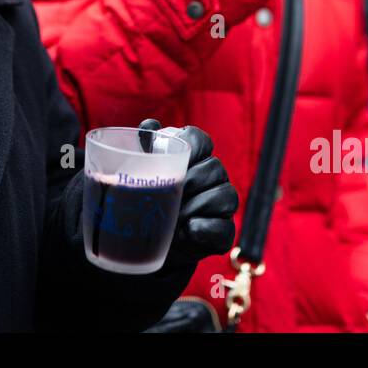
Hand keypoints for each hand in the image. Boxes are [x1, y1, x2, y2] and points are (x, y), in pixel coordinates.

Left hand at [138, 119, 237, 264]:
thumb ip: (145, 150)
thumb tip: (149, 125)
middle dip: (191, 181)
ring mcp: (222, 205)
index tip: (178, 157)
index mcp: (195, 159)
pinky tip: (188, 230)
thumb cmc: (146, 202)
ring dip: (197, 206)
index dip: (194, 146)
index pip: (202, 141)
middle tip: (168, 194)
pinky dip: (206, 229)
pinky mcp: (224, 233)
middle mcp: (214, 178)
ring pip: (225, 196)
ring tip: (174, 217)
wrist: (148, 241)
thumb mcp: (142, 176)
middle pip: (214, 168)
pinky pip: (225, 228)